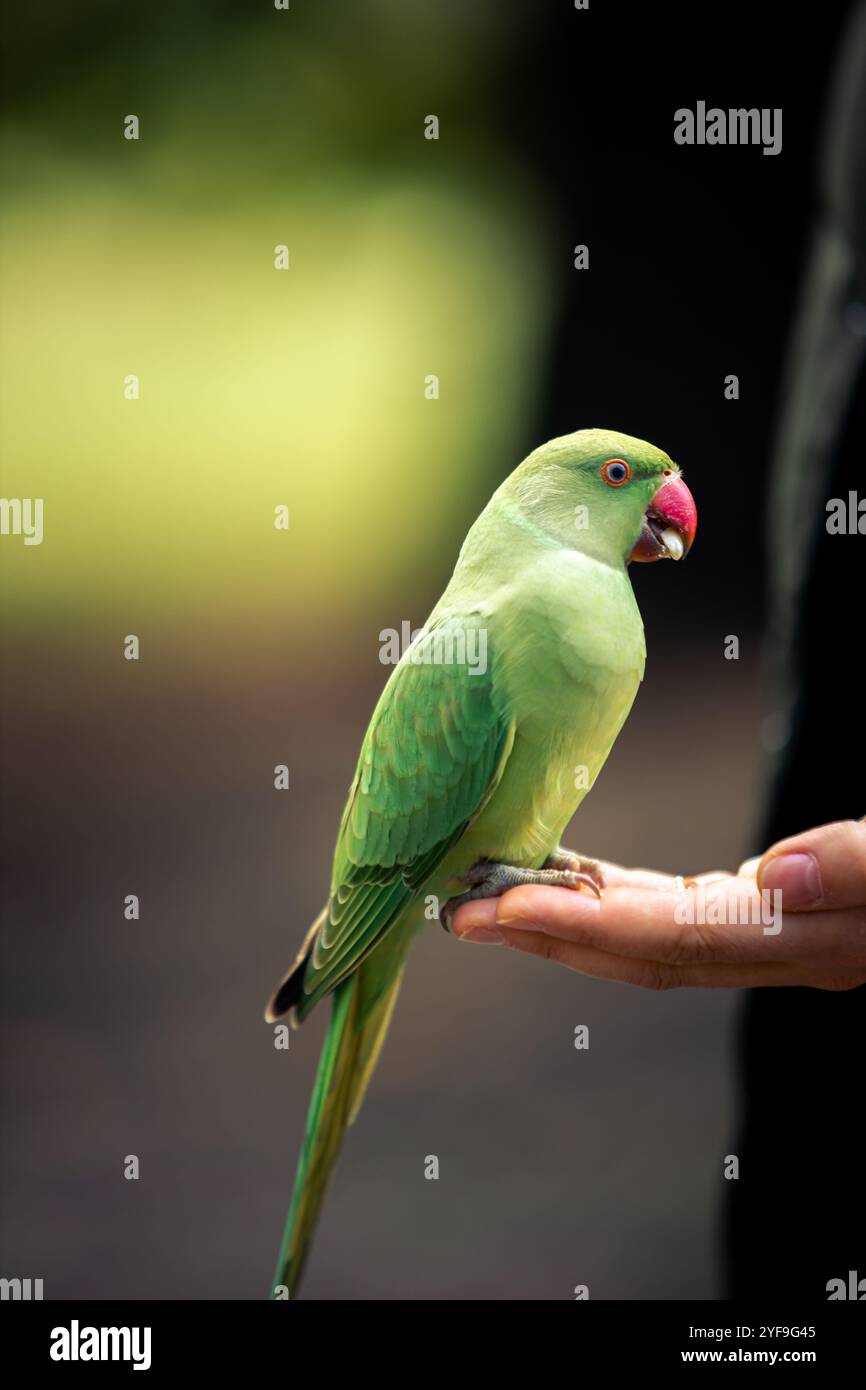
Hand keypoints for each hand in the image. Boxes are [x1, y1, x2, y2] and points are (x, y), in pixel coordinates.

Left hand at [451, 818, 865, 990]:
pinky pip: (677, 911)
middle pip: (639, 953)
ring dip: (568, 918)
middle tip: (455, 905)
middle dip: (544, 934)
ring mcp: (777, 934)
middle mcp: (785, 947)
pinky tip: (577, 873)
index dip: (575, 929)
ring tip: (493, 888)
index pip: (669, 941)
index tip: (490, 908)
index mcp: (816, 939)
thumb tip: (781, 875)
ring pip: (650, 937)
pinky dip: (616, 897)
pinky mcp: (775, 910)